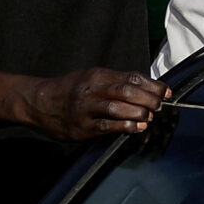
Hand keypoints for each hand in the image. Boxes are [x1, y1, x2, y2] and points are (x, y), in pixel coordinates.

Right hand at [21, 67, 169, 139]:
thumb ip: (116, 81)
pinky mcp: (79, 128)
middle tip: (160, 105)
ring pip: (117, 108)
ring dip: (139, 112)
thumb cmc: (70, 89)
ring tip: (150, 116)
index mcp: (97, 75)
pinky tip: (137, 127)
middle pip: (127, 91)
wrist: (37, 102)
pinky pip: (105, 126)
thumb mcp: (91, 77)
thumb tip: (148, 87)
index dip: (153, 85)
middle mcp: (91, 90)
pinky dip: (125, 127)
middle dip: (149, 98)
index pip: (132, 77)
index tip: (166, 92)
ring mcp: (84, 109)